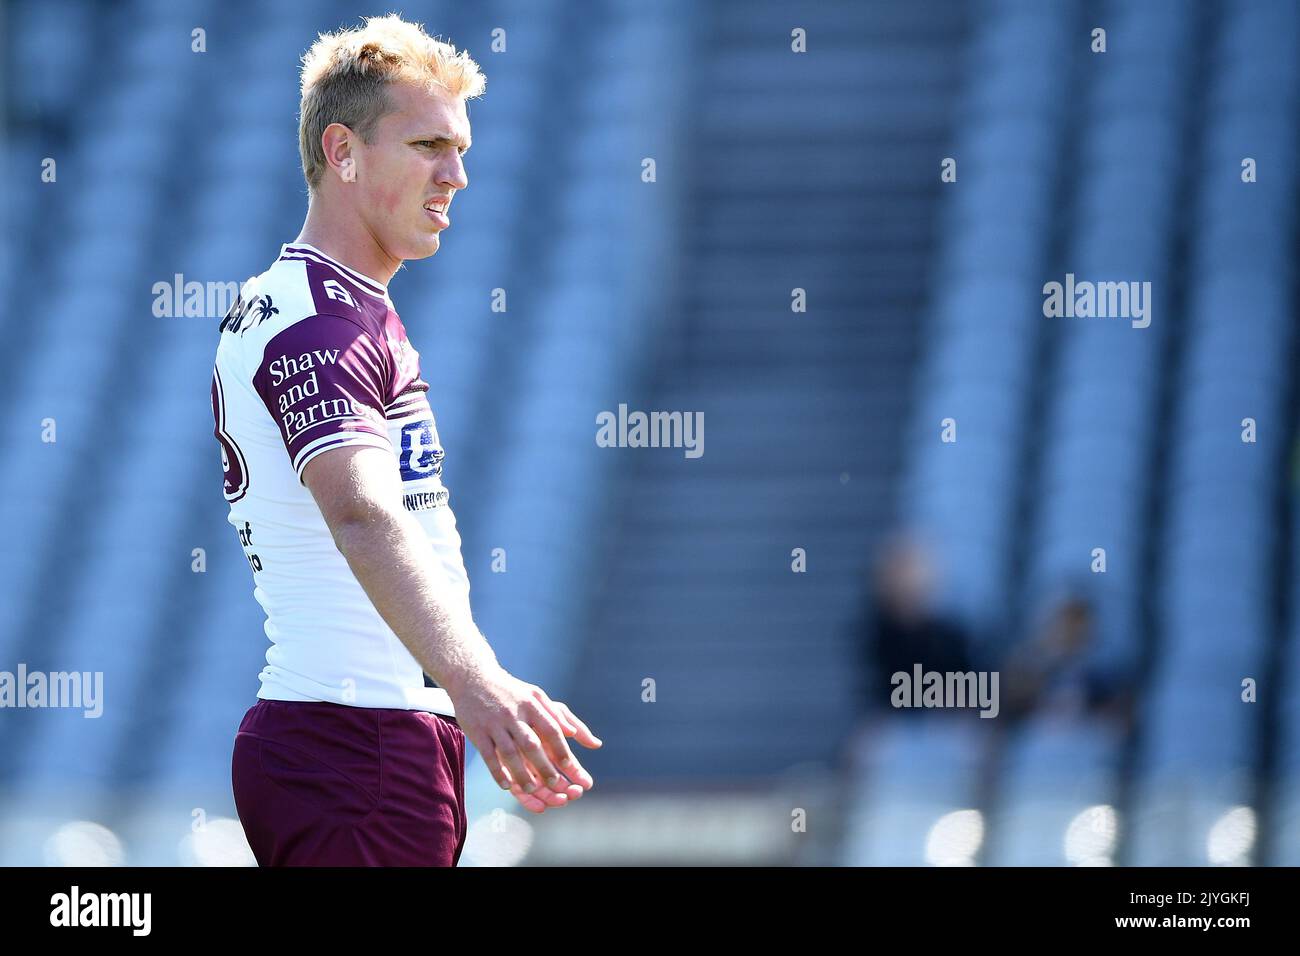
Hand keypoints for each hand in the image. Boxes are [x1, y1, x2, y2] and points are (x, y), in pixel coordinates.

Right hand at [450, 666, 601, 813]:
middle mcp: (513, 714)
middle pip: (531, 744)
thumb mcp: (537, 696)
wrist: (473, 677)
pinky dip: (498, 772)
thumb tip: (577, 735)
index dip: (561, 749)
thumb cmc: (512, 692)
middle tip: (555, 785)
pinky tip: (507, 786)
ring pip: (509, 753)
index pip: (551, 729)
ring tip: (532, 789)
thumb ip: (559, 715)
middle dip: (544, 766)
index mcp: (532, 704)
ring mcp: (494, 723)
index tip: (571, 767)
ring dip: (521, 773)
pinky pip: (488, 756)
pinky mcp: (477, 732)